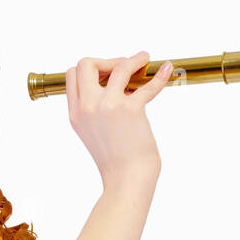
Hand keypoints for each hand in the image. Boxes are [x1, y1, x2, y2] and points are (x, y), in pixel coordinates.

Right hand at [66, 51, 173, 187]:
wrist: (126, 180)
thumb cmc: (116, 161)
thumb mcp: (92, 134)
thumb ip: (95, 110)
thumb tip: (118, 87)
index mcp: (76, 114)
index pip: (72, 75)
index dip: (90, 69)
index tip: (106, 75)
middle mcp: (87, 107)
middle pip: (86, 64)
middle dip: (105, 61)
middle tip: (122, 68)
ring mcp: (108, 106)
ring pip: (118, 66)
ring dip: (134, 59)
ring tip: (144, 58)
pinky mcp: (131, 110)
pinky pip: (148, 85)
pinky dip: (160, 76)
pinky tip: (168, 70)